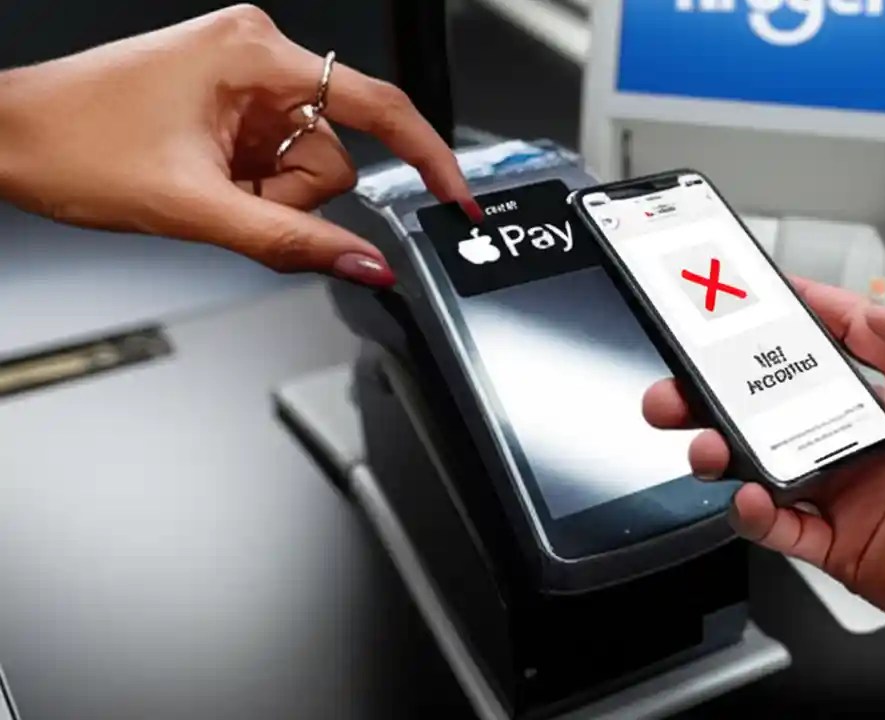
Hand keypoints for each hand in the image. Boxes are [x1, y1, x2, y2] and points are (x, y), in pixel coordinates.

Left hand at [0, 5, 480, 285]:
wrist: (9, 138)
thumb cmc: (73, 144)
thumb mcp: (196, 207)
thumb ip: (293, 241)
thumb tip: (366, 264)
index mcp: (255, 54)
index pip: (378, 108)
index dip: (428, 159)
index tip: (457, 199)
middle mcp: (257, 54)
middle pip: (334, 150)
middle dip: (294, 194)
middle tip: (234, 202)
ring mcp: (243, 77)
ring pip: (307, 161)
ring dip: (270, 194)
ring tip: (209, 190)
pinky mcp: (231, 99)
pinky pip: (278, 158)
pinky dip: (254, 186)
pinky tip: (207, 180)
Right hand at [642, 277, 884, 633]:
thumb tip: (873, 310)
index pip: (838, 339)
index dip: (795, 315)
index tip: (752, 296)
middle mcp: (873, 440)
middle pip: (778, 403)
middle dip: (723, 390)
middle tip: (686, 381)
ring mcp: (852, 492)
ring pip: (763, 463)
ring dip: (723, 449)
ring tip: (707, 443)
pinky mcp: (840, 544)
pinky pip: (778, 524)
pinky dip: (752, 511)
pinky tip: (749, 494)